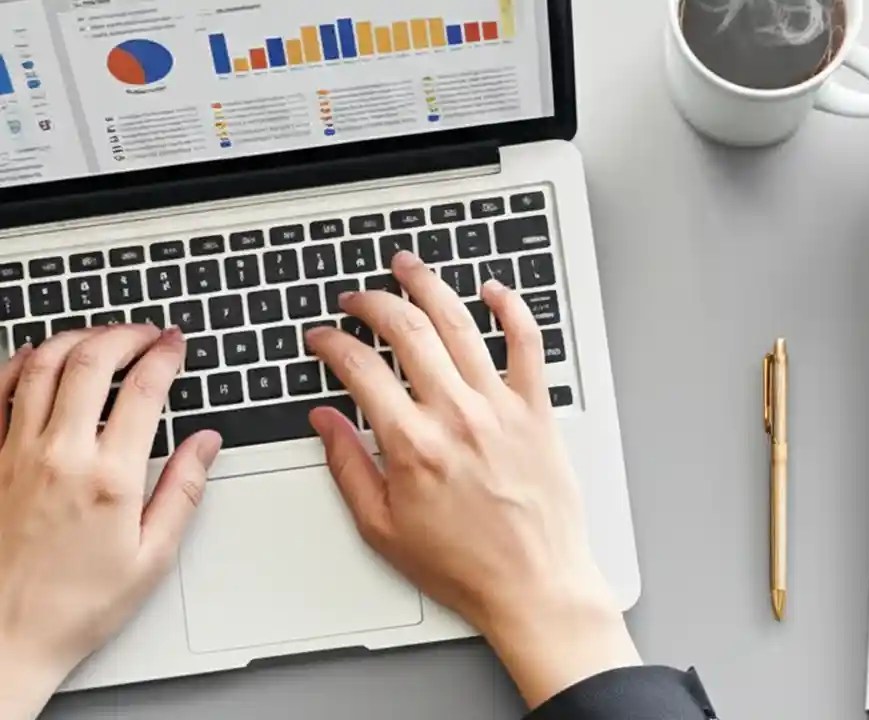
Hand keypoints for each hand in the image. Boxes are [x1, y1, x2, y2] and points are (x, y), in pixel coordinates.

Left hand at [0, 326, 220, 719]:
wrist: (4, 637)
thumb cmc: (75, 606)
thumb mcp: (152, 556)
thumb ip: (183, 491)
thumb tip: (206, 444)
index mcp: (109, 478)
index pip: (145, 389)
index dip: (166, 354)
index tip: (176, 344)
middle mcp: (58, 456)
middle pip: (91, 361)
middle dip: (125, 334)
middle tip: (145, 334)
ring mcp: (14, 454)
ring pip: (42, 365)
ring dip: (76, 339)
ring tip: (100, 338)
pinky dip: (19, 364)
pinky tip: (37, 359)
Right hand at [307, 252, 639, 708]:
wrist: (533, 584)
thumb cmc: (463, 565)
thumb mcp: (382, 527)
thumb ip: (347, 466)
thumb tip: (324, 420)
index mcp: (412, 445)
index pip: (360, 368)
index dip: (332, 343)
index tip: (322, 337)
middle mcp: (456, 415)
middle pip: (407, 331)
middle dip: (373, 303)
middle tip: (358, 298)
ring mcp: (500, 408)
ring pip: (461, 325)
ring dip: (430, 286)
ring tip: (410, 268)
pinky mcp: (536, 411)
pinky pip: (527, 345)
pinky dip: (512, 310)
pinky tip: (494, 291)